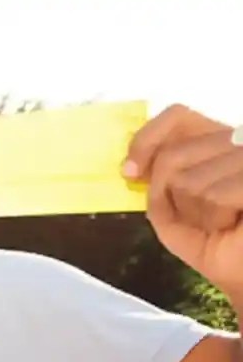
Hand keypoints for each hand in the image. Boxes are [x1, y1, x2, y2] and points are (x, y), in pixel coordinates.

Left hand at [126, 104, 242, 296]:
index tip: (129, 171)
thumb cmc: (217, 245)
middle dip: (173, 197)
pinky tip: (235, 223)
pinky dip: (215, 218)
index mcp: (220, 141)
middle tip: (202, 217)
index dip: (147, 139)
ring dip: (198, 213)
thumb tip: (133, 168)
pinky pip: (214, 194)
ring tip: (223, 222)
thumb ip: (154, 184)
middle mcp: (240, 139)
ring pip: (190, 180)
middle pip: (174, 156)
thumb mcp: (172, 213)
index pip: (178, 116)